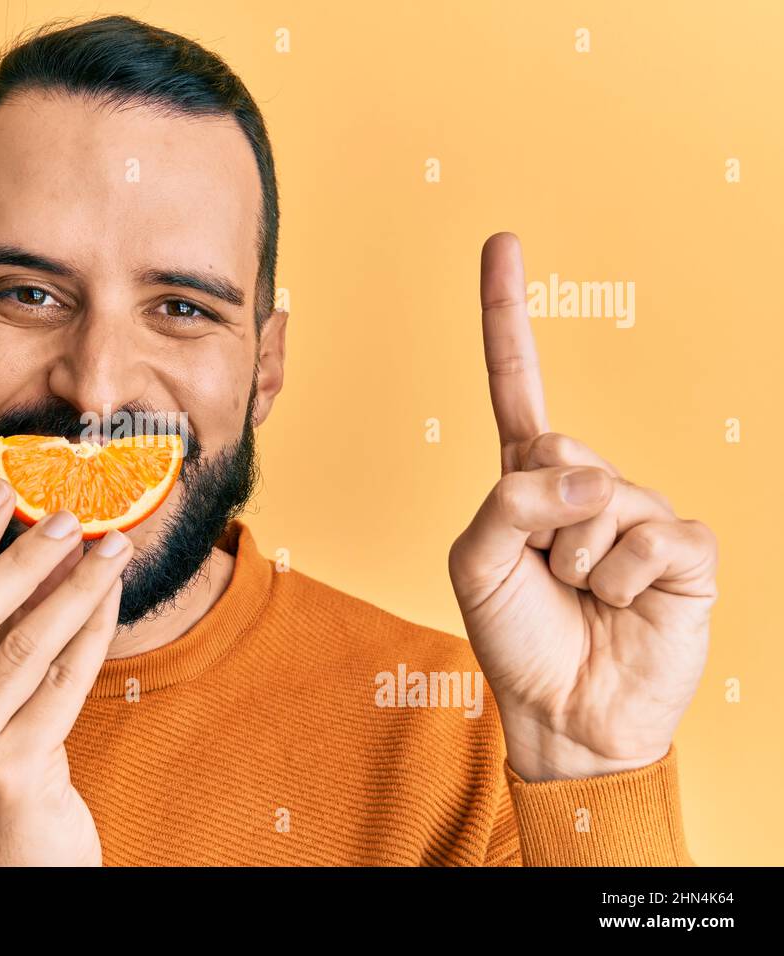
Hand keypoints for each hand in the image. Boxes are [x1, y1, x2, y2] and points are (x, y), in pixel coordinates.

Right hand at [0, 477, 132, 863]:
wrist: (17, 887)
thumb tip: (27, 554)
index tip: (0, 494)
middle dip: (22, 557)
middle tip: (67, 518)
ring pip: (22, 646)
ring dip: (73, 589)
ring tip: (109, 551)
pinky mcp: (10, 779)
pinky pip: (62, 685)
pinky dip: (92, 635)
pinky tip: (111, 604)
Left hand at [447, 233, 718, 781]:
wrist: (566, 713)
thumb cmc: (516, 636)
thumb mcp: (476, 564)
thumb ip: (508, 502)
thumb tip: (590, 474)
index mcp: (528, 478)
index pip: (517, 384)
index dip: (507, 315)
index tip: (501, 241)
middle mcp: (587, 482)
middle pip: (555, 449)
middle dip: (538, 521)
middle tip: (546, 573)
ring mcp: (640, 510)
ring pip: (601, 500)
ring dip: (575, 563)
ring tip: (581, 596)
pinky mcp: (686, 548)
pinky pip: (649, 537)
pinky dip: (620, 582)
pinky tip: (624, 605)